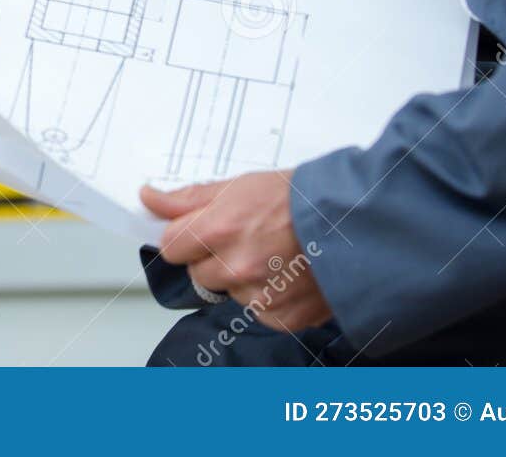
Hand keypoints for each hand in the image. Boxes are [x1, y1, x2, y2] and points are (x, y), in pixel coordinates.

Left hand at [141, 171, 332, 332]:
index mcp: (219, 229)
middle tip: (247, 240)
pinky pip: (257, 311)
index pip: (170, 246)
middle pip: (198, 273)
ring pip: (229, 292)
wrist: (355, 224)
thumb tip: (149, 198)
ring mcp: (258, 296)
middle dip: (214, 258)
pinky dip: (268, 297)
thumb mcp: (239, 186)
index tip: (201, 232)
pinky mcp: (280, 317)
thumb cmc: (300, 200)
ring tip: (274, 255)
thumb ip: (189, 199)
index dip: (185, 238)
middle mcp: (235, 267)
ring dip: (243, 279)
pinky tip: (288, 275)